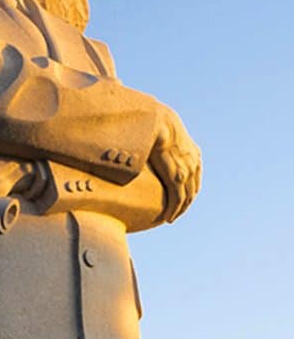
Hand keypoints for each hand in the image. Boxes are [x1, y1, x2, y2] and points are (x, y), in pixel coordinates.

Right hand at [149, 106, 201, 222]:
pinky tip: (167, 218)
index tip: (181, 199)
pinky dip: (173, 210)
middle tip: (175, 213)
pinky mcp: (178, 177)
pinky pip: (177, 199)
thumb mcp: (163, 132)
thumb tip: (144, 140)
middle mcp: (194, 162)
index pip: (194, 177)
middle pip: (193, 189)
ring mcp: (187, 171)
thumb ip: (159, 140)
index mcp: (192, 152)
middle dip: (185, 203)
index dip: (189, 190)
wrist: (157, 120)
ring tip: (170, 218)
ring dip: (179, 210)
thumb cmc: (153, 122)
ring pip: (186, 198)